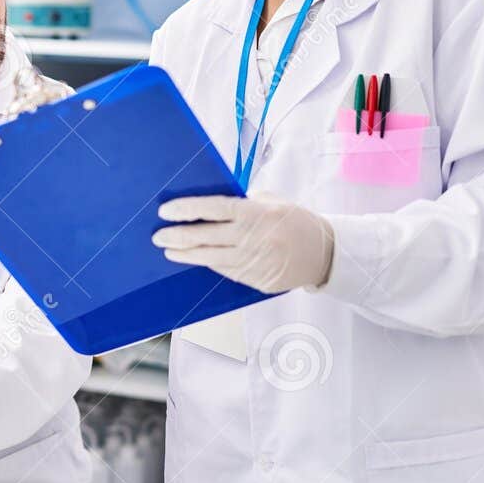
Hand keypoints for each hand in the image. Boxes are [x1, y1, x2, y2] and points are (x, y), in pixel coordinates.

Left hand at [151, 194, 334, 293]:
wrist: (324, 254)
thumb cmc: (296, 222)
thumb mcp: (273, 203)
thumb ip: (244, 203)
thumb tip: (211, 205)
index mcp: (256, 213)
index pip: (213, 208)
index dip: (187, 210)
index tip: (166, 211)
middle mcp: (251, 238)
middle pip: (205, 236)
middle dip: (177, 236)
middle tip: (159, 235)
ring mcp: (252, 261)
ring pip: (209, 258)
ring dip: (186, 254)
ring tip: (169, 251)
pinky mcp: (254, 279)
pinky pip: (224, 271)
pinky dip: (208, 264)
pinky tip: (196, 259)